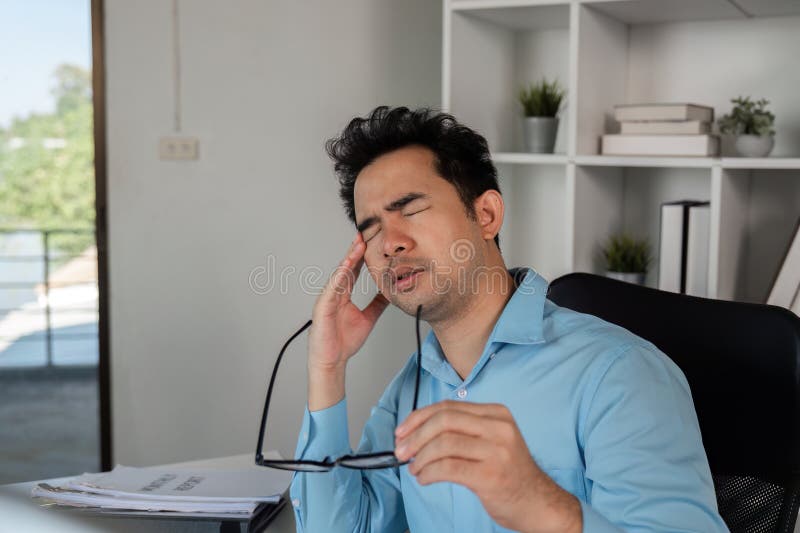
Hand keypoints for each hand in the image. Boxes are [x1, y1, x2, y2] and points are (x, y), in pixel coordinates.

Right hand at [307, 232, 388, 409]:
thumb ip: (377, 304)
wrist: (333, 361)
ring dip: (348, 259)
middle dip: (355, 250)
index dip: (363, 255)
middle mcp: (335, 292)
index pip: (354, 269)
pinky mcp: (322, 307)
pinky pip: (331, 290)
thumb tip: (391, 292)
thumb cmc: (344, 341)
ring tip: (358, 245)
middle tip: (364, 232)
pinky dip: (338, 278)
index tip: (372, 240)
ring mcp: (327, 298)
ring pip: (339, 274)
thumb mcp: (368, 318)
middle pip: (346, 266)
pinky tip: (345, 268)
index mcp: (344, 293)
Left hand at [394, 401, 580, 532]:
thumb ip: (463, 430)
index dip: (419, 417)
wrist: (538, 502)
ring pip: (443, 444)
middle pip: (444, 421)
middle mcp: (498, 428)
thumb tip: (417, 431)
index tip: (402, 431)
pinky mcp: (490, 476)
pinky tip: (425, 478)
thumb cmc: (510, 472)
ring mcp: (496, 451)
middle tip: (401, 451)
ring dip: (420, 458)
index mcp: (496, 414)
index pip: (448, 407)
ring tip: (415, 468)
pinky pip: (447, 468)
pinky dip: (428, 473)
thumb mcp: (493, 440)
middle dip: (415, 436)